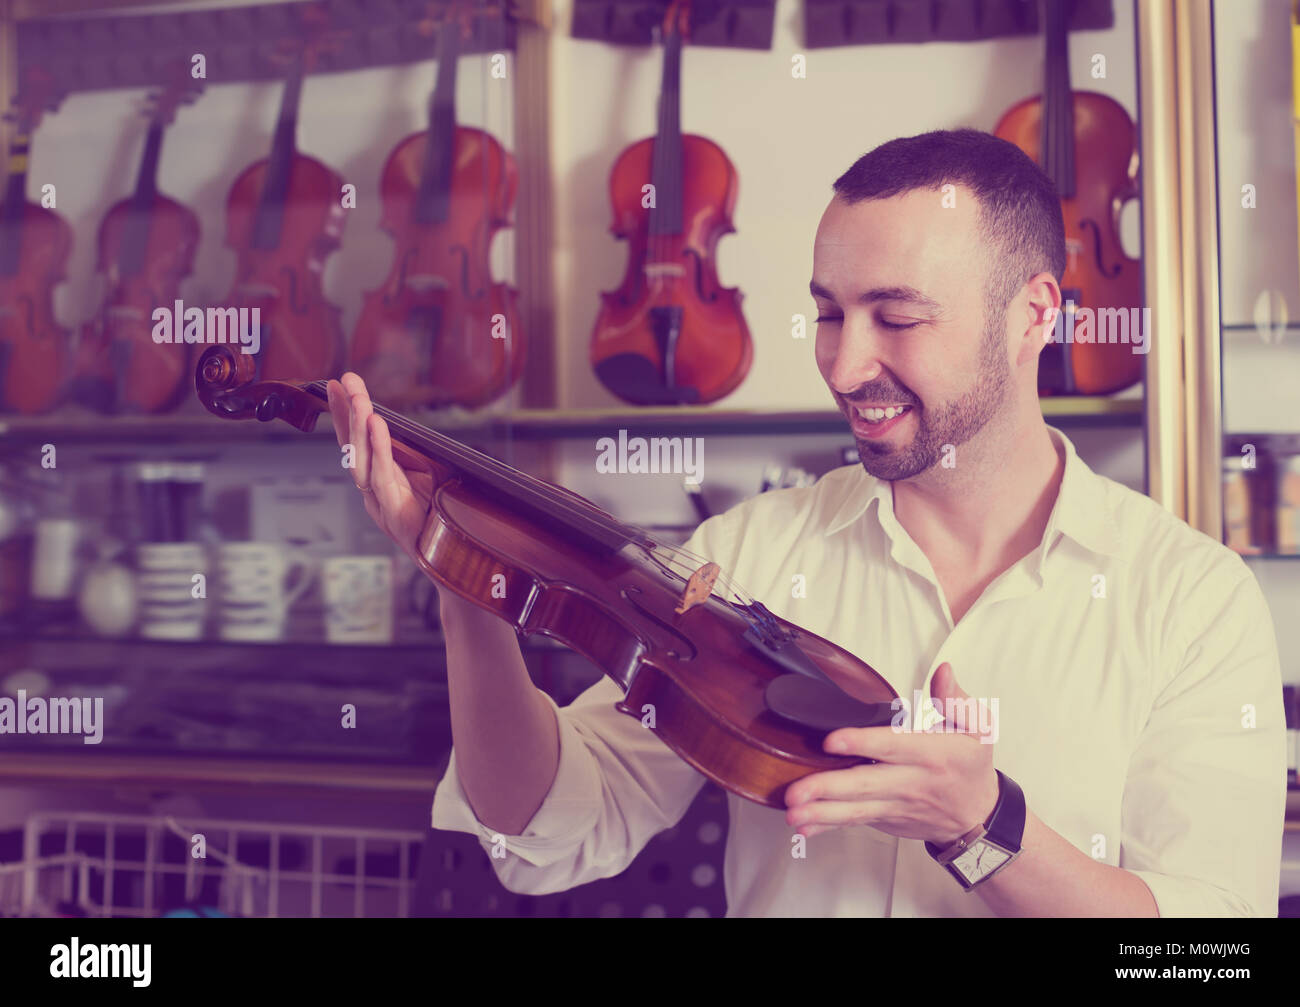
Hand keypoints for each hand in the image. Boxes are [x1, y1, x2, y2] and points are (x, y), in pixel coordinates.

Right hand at [326, 372, 432, 565]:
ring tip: (360, 399)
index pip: (356, 442)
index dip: (345, 414)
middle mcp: (373, 492)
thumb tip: (399, 423)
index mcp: (378, 481)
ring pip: (362, 461)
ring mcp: (380, 504)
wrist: (457, 560)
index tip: (337, 384)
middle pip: (352, 448)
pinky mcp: (394, 514)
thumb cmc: (442, 519)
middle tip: (344, 381)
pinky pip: (382, 476)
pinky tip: (377, 424)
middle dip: (347, 412)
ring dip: (359, 427)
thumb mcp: (429, 476)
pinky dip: (379, 449)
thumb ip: (412, 454)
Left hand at [784, 662, 999, 844]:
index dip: (861, 743)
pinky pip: (854, 821)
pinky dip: (828, 825)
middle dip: (827, 787)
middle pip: (864, 784)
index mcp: (931, 754)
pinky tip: (804, 826)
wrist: (978, 816)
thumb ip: (955, 700)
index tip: (831, 741)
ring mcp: (895, 805)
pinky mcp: (885, 819)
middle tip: (796, 790)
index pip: (892, 746)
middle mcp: (910, 782)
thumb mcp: (978, 727)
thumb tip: (943, 672)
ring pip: (855, 809)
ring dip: (821, 811)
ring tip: (792, 812)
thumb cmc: (970, 766)